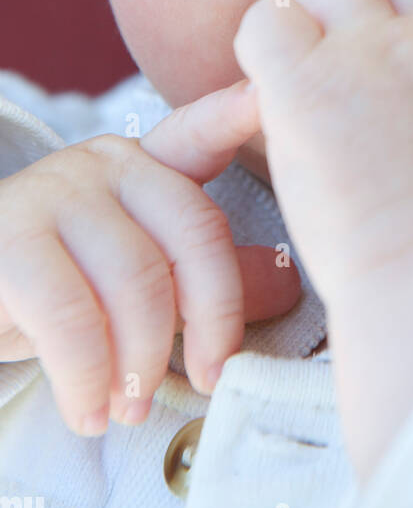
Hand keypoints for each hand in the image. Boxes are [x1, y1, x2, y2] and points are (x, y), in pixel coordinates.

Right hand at [0, 80, 301, 436]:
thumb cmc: (59, 286)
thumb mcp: (141, 281)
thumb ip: (210, 277)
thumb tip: (289, 280)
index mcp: (147, 167)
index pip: (197, 134)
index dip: (234, 114)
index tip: (267, 97)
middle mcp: (107, 164)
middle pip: (194, 232)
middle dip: (212, 320)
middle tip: (208, 380)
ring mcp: (56, 191)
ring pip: (137, 279)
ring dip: (143, 361)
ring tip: (132, 406)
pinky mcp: (10, 237)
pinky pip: (71, 314)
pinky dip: (89, 377)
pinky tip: (91, 410)